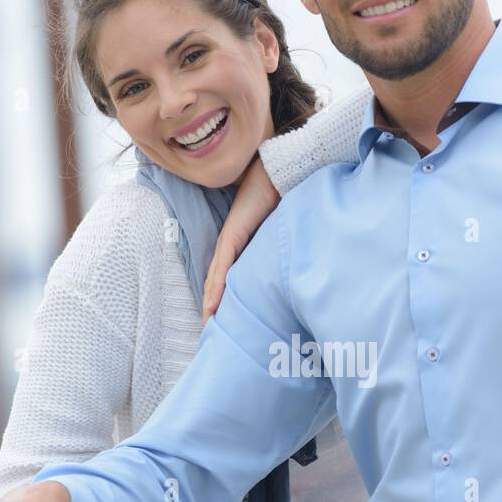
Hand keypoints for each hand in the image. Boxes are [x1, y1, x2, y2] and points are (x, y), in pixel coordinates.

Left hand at [202, 154, 278, 323]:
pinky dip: (218, 285)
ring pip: (216, 277)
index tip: (222, 319)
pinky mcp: (234, 233)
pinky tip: (213, 303)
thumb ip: (279, 249)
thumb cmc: (282, 197)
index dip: (222, 297)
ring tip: (208, 324)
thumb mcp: (281, 232)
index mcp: (241, 243)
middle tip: (210, 331)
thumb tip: (293, 268)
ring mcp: (230, 238)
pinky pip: (224, 264)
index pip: (227, 276)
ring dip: (211, 301)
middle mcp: (231, 243)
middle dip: (212, 306)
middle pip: (216, 280)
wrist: (278, 171)